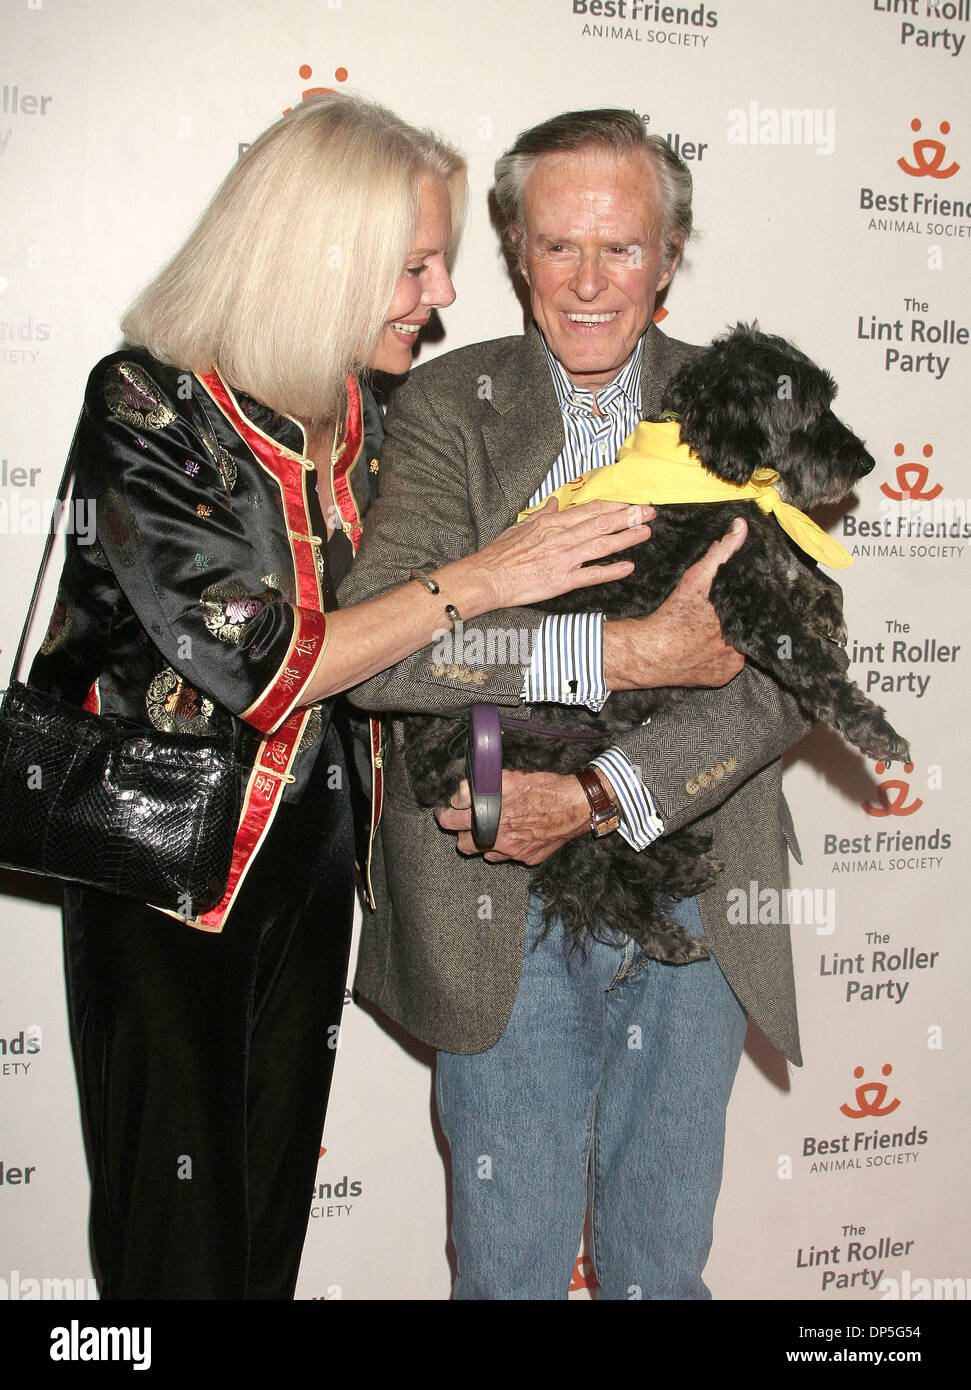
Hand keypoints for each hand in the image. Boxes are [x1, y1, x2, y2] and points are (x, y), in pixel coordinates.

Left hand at [435, 770, 589, 864]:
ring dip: (482, 842)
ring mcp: (512, 851)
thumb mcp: (512, 778)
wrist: (576, 805)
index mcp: (489, 815)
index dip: (449, 809)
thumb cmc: (547, 789)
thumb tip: (465, 789)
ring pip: (483, 854)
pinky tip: (513, 834)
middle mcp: (498, 837)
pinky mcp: (527, 858)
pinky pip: (507, 857)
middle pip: (462, 843)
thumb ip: (484, 784)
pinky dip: (505, 848)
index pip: (451, 817)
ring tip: (489, 828)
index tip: (451, 806)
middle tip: (461, 821)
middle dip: (459, 831)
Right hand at [462, 497, 655, 612]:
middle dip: (628, 517)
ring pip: (601, 545)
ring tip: (646, 532)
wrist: (486, 577)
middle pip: (601, 524)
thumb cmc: (500, 554)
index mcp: (552, 523)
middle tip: (650, 512)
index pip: (590, 510)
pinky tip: (628, 567)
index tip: (631, 501)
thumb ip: (544, 514)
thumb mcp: (521, 526)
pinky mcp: (562, 581)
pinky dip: (611, 571)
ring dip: (626, 538)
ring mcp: (563, 559)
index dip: (614, 505)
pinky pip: (591, 575)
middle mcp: (561, 537)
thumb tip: (558, 502)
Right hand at [604, 518, 747, 689]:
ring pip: (741, 648)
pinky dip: (722, 658)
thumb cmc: (673, 616)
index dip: (753, 604)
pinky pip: (727, 666)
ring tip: (715, 630)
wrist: (649, 653)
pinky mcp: (720, 678)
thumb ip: (721, 553)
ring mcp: (732, 665)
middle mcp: (741, 646)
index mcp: (742, 621)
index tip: (744, 599)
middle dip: (744, 620)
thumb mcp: (698, 579)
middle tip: (723, 616)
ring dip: (735, 640)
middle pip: (749, 629)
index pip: (756, 611)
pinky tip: (709, 648)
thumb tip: (741, 527)